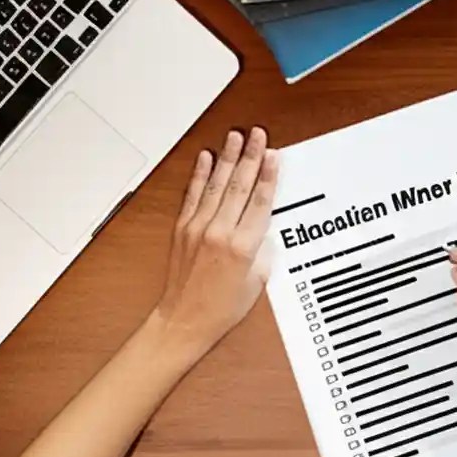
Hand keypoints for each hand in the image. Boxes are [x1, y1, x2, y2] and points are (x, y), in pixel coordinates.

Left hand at [152, 128, 279, 355]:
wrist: (184, 320)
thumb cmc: (221, 308)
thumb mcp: (257, 281)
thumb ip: (263, 249)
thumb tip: (264, 226)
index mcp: (242, 246)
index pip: (259, 202)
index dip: (268, 175)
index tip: (273, 156)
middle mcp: (218, 232)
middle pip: (239, 186)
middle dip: (250, 157)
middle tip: (258, 135)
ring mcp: (197, 228)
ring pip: (217, 185)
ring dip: (227, 158)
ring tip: (235, 137)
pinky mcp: (182, 229)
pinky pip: (193, 195)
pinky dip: (200, 175)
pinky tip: (206, 158)